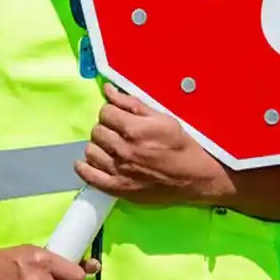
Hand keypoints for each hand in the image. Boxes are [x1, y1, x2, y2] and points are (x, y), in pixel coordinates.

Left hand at [75, 83, 229, 204]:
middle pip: (97, 130)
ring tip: (110, 146)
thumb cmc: (182, 145)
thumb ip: (133, 104)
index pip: (106, 112)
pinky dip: (85, 168)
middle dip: (106, 127)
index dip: (112, 111)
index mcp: (135, 129)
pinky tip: (91, 162)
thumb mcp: (164, 118)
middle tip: (117, 131)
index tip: (119, 115)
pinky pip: (89, 177)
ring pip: (90, 151)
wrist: (194, 177)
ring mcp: (119, 171)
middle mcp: (124, 149)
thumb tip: (108, 90)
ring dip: (98, 146)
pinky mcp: (117, 189)